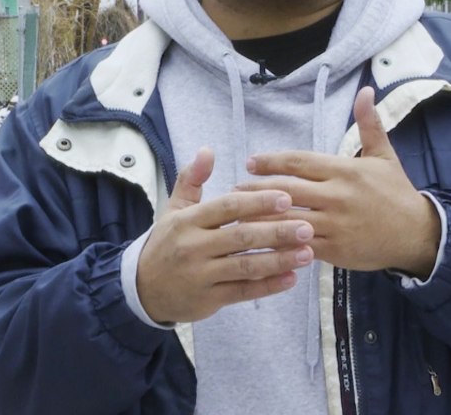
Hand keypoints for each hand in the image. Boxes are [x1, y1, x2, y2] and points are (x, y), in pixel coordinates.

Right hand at [135, 147, 316, 323]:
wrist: (142, 290)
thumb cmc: (166, 244)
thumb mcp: (174, 209)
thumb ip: (192, 179)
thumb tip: (207, 150)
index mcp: (188, 221)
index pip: (227, 207)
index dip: (258, 202)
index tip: (287, 197)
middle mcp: (194, 247)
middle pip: (241, 236)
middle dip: (277, 231)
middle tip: (308, 226)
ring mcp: (201, 275)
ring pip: (246, 265)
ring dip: (280, 259)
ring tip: (308, 253)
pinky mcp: (208, 299)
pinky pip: (243, 291)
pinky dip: (269, 285)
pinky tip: (292, 278)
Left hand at [238, 87, 441, 277]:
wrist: (417, 234)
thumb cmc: (396, 192)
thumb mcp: (384, 156)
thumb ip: (369, 124)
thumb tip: (366, 91)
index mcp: (345, 170)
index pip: (299, 162)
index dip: (272, 162)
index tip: (251, 162)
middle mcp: (337, 196)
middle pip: (287, 190)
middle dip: (257, 190)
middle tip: (234, 190)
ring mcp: (335, 224)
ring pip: (289, 219)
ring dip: (260, 217)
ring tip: (237, 216)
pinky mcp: (335, 249)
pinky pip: (300, 245)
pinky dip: (279, 243)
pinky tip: (261, 242)